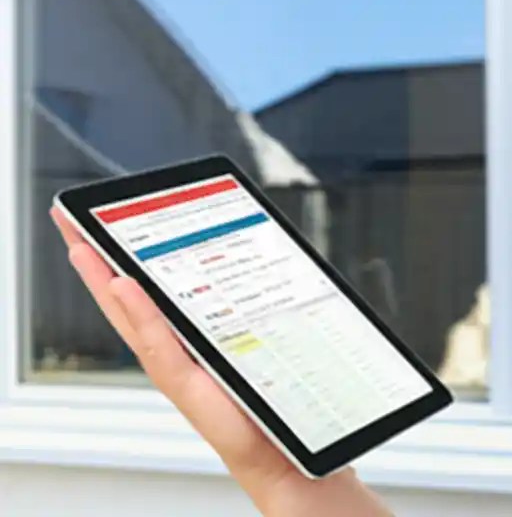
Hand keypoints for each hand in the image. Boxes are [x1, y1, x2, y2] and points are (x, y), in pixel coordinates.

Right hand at [51, 208, 392, 515]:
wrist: (286, 446)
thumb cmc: (270, 395)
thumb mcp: (255, 335)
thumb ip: (240, 304)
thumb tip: (244, 258)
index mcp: (190, 334)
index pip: (149, 288)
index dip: (121, 255)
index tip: (100, 220)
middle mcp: (176, 348)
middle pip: (129, 298)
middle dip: (99, 259)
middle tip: (71, 222)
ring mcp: (176, 366)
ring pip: (133, 318)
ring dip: (104, 281)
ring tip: (82, 246)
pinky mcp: (187, 383)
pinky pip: (160, 344)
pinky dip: (140, 315)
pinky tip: (123, 285)